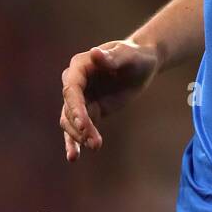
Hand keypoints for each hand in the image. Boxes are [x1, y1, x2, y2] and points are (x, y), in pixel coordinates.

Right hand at [59, 38, 159, 160]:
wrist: (142, 64)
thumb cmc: (136, 56)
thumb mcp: (129, 55)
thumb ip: (112, 57)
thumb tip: (94, 53)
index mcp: (80, 66)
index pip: (72, 89)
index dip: (75, 107)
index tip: (83, 123)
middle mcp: (75, 82)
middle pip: (69, 108)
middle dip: (80, 126)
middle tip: (95, 142)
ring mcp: (80, 98)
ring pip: (70, 121)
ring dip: (79, 136)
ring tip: (96, 146)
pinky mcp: (88, 111)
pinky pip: (77, 128)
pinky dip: (74, 142)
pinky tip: (73, 157)